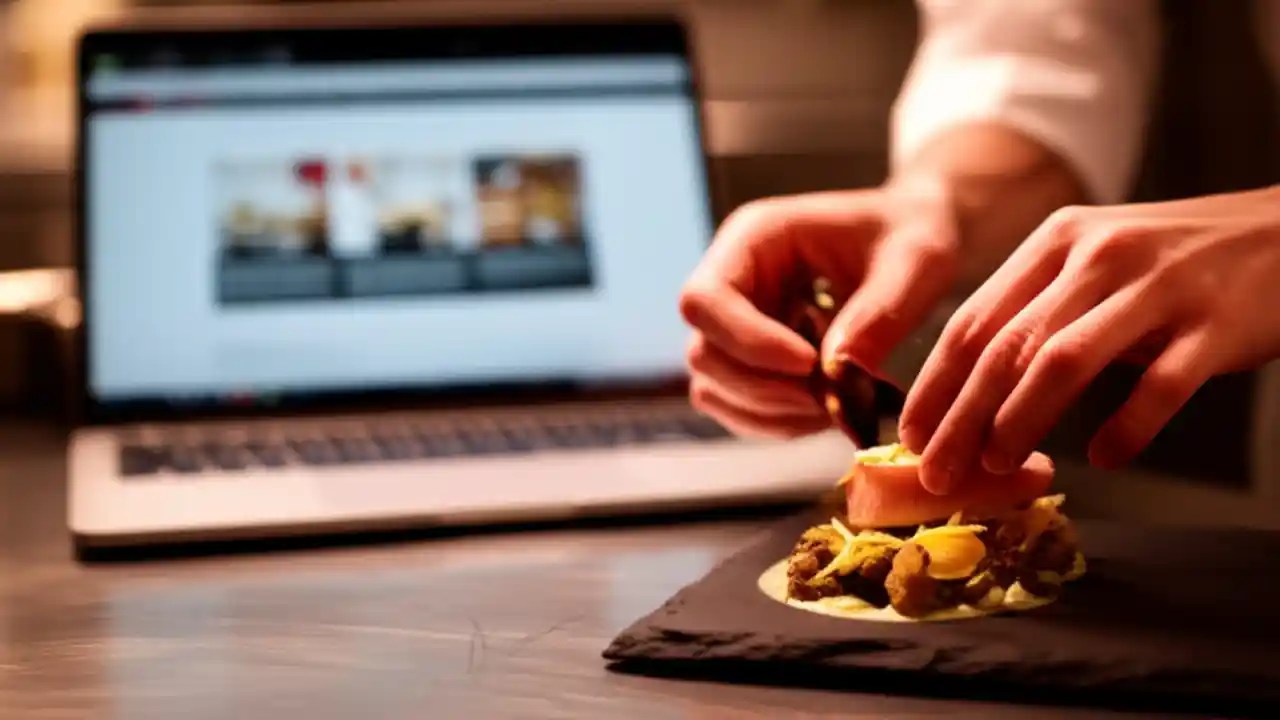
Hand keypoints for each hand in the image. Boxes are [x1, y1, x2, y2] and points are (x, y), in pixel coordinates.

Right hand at [678, 181, 959, 437]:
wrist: (916, 244)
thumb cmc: (914, 235)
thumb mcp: (917, 261)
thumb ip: (881, 310)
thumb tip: (836, 369)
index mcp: (753, 237)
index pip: (706, 299)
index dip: (747, 341)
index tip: (809, 364)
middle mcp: (731, 280)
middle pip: (703, 353)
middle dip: (763, 388)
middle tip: (830, 399)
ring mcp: (734, 323)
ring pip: (713, 387)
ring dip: (770, 411)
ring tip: (834, 407)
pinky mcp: (750, 360)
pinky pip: (738, 407)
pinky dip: (777, 422)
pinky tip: (826, 411)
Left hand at [900, 186, 1279, 493]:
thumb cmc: (1178, 262)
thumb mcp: (1097, 265)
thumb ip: (1040, 314)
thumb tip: (972, 396)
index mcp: (1057, 242)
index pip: (974, 321)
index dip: (936, 384)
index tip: (912, 436)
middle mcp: (1098, 256)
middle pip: (1006, 346)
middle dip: (961, 417)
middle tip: (937, 471)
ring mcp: (1158, 286)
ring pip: (1065, 360)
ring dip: (1020, 420)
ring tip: (997, 465)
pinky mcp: (1216, 322)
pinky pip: (1160, 384)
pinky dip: (1127, 426)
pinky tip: (1105, 458)